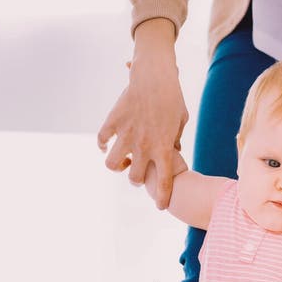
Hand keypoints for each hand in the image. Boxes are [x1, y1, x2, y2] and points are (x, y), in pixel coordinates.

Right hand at [97, 20, 188, 208]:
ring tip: (120, 159)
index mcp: (163, 148)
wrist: (155, 75)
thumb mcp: (180, 121)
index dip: (162, 197)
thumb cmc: (173, 98)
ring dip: (116, 165)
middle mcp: (143, 145)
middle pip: (134, 178)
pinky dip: (102, 144)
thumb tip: (173, 153)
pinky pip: (101, 140)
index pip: (164, 181)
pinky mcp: (113, 121)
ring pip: (112, 163)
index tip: (161, 206)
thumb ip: (174, 140)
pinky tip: (106, 142)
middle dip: (135, 179)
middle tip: (137, 170)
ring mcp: (126, 134)